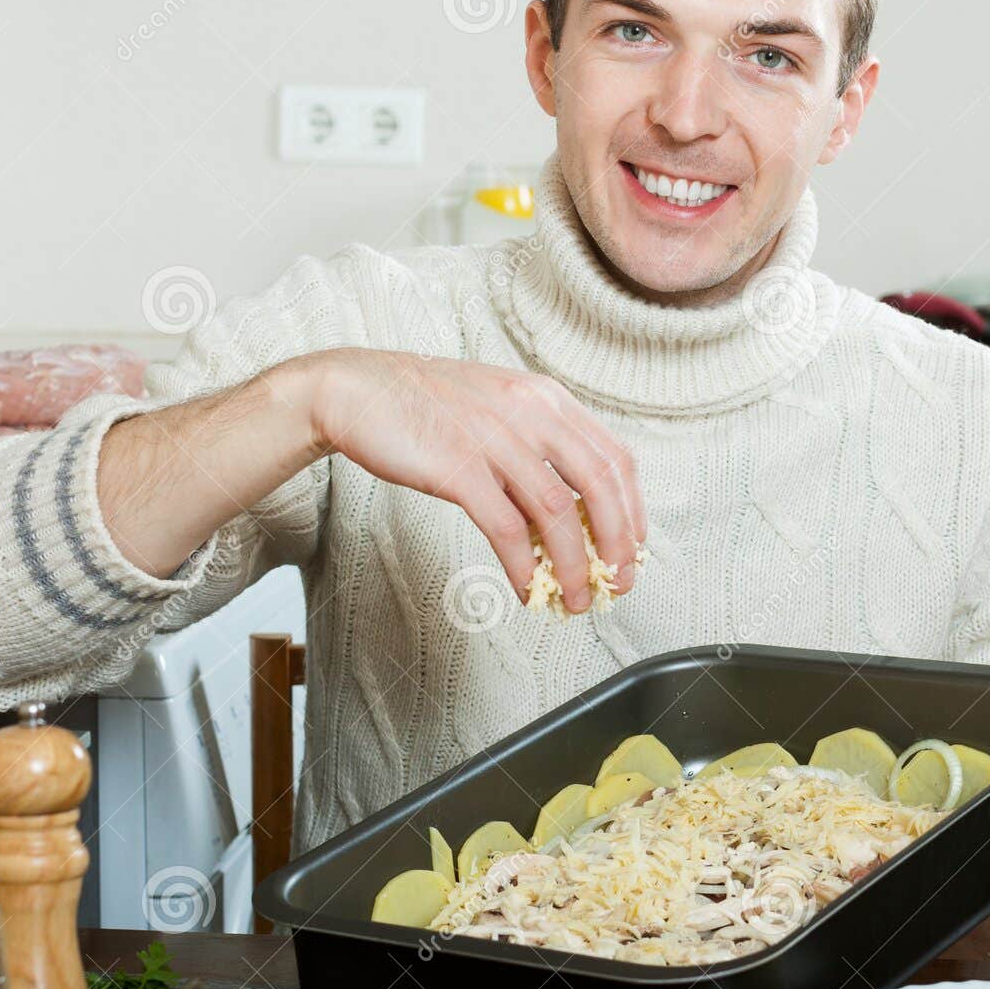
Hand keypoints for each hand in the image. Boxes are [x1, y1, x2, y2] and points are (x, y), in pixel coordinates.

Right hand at [308, 349, 646, 611]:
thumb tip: (572, 512)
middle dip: (616, 543)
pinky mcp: (458, 467)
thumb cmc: (425, 407)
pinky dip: (523, 566)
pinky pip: (507, 528)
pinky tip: (525, 588)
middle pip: (600, 486)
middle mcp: (531, 413)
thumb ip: (538, 448)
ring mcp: (495, 439)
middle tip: (616, 582)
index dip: (633, 509)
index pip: (615, 457)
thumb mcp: (498, 410)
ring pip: (558, 514)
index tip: (632, 548)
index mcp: (547, 399)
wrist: (356, 389)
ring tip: (573, 599)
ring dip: (572, 566)